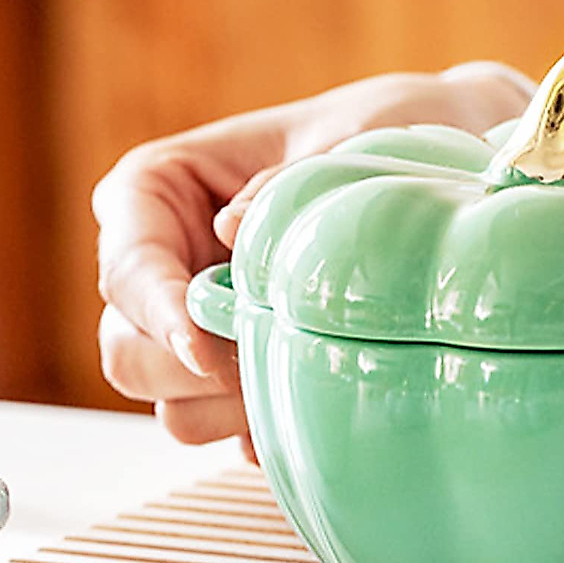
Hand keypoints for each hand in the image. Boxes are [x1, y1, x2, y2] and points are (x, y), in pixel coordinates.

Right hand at [93, 63, 534, 453]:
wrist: (435, 155)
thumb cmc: (376, 133)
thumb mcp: (344, 138)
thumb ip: (285, 182)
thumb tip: (231, 232)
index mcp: (154, 191)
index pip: (128, 268)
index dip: (159, 315)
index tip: (206, 349)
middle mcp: (160, 265)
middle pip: (128, 352)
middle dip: (196, 372)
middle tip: (278, 358)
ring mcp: (193, 326)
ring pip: (172, 405)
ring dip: (236, 407)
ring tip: (312, 366)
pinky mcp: (236, 370)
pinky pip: (225, 429)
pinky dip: (265, 427)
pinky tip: (317, 393)